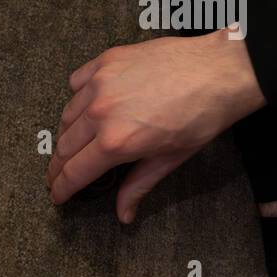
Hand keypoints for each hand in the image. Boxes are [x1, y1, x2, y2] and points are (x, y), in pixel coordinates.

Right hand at [47, 29, 264, 221]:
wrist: (220, 71)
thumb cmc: (202, 116)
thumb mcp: (170, 158)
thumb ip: (138, 185)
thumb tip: (123, 214)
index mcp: (116, 142)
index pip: (74, 172)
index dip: (61, 188)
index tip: (56, 195)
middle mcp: (100, 113)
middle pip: (64, 146)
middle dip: (59, 165)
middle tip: (59, 174)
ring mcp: (99, 84)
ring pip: (67, 115)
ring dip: (67, 133)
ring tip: (74, 142)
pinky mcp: (104, 62)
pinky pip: (76, 83)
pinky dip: (77, 97)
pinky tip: (88, 105)